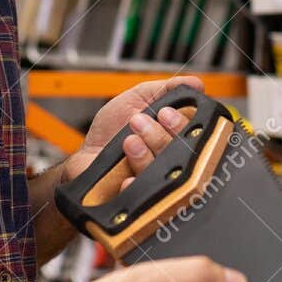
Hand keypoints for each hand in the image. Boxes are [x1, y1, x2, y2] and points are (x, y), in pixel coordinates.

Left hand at [61, 75, 203, 188]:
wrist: (86, 155)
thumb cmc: (111, 130)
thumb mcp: (137, 99)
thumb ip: (165, 89)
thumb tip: (195, 84)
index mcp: (174, 139)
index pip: (194, 135)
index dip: (181, 125)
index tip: (164, 112)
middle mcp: (170, 161)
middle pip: (181, 155)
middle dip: (158, 135)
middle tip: (138, 121)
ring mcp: (155, 182)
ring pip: (162, 171)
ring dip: (143, 153)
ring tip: (127, 140)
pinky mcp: (138, 198)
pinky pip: (144, 195)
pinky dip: (134, 185)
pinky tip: (125, 177)